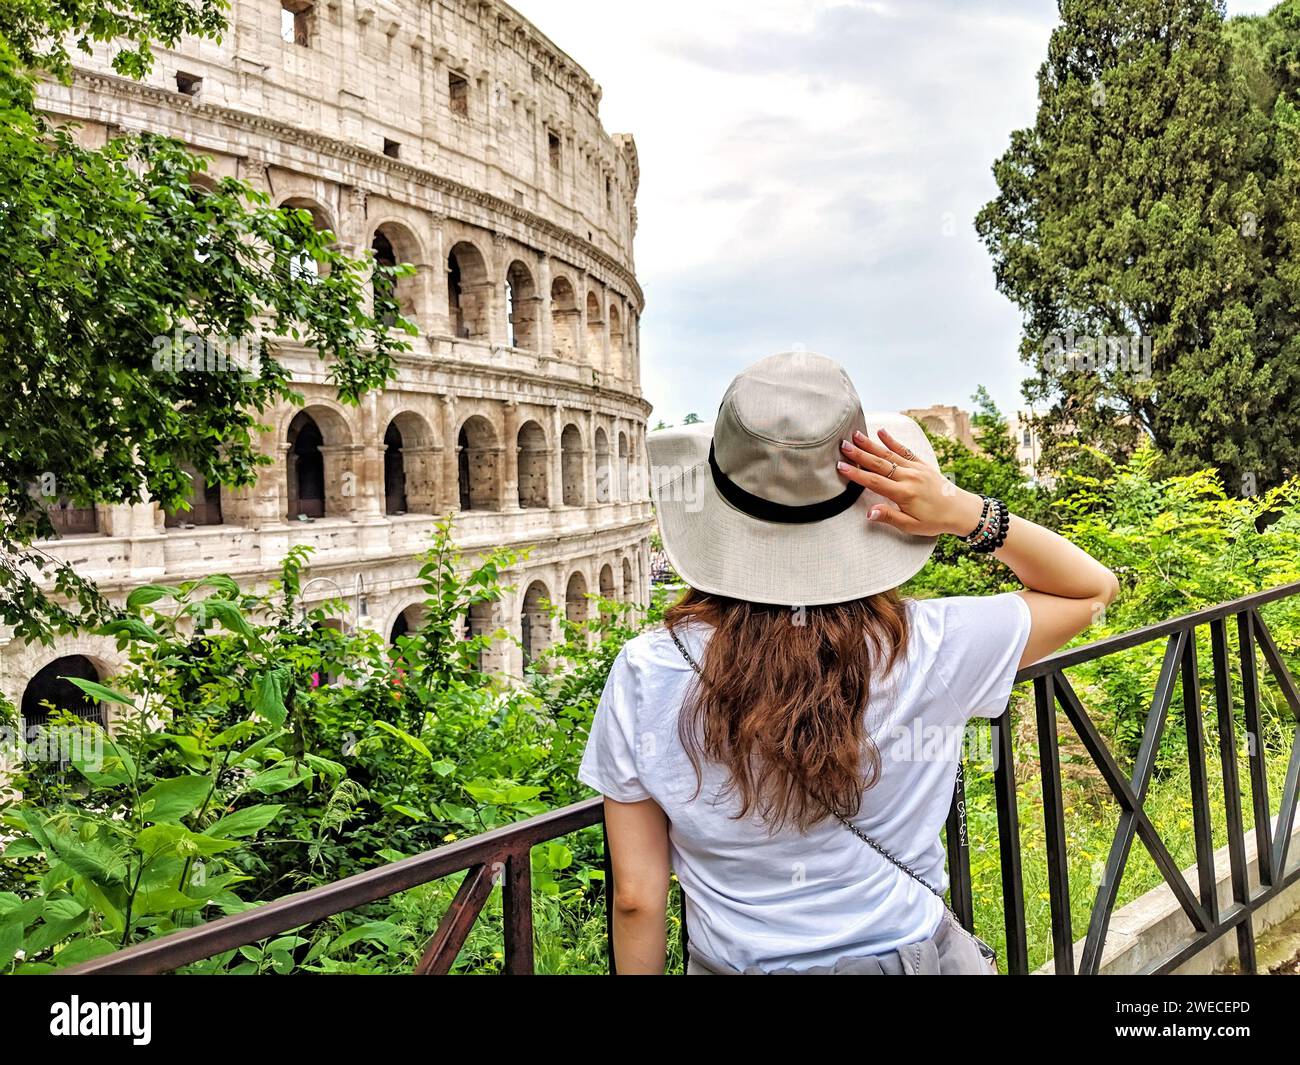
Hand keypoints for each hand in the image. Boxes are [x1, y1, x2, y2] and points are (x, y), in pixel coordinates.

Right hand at [836, 428, 984, 536]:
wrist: (961, 510)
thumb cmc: (935, 521)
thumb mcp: (911, 526)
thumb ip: (889, 517)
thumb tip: (869, 513)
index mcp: (904, 493)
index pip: (874, 481)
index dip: (856, 473)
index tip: (841, 466)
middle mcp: (909, 477)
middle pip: (879, 463)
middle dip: (859, 454)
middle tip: (843, 445)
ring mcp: (916, 468)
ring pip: (889, 454)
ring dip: (871, 444)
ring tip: (856, 435)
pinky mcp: (922, 464)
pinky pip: (905, 451)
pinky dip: (893, 441)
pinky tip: (882, 432)